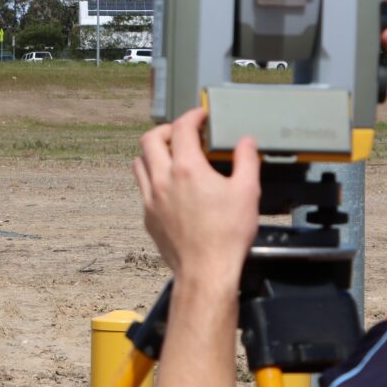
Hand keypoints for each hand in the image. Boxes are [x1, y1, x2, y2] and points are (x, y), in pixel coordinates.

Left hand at [132, 108, 259, 290]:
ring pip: (139, 163)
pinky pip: (143, 187)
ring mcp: (150, 199)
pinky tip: (170, 186)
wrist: (205, 270)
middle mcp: (162, 180)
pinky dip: (153, 177)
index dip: (192, 116)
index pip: (182, 128)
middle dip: (166, 130)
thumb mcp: (247, 192)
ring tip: (172, 155)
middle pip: (150, 139)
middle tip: (183, 133)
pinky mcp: (148, 216)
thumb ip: (246, 161)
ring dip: (153, 152)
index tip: (201, 115)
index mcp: (186, 169)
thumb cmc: (227, 234)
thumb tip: (245, 142)